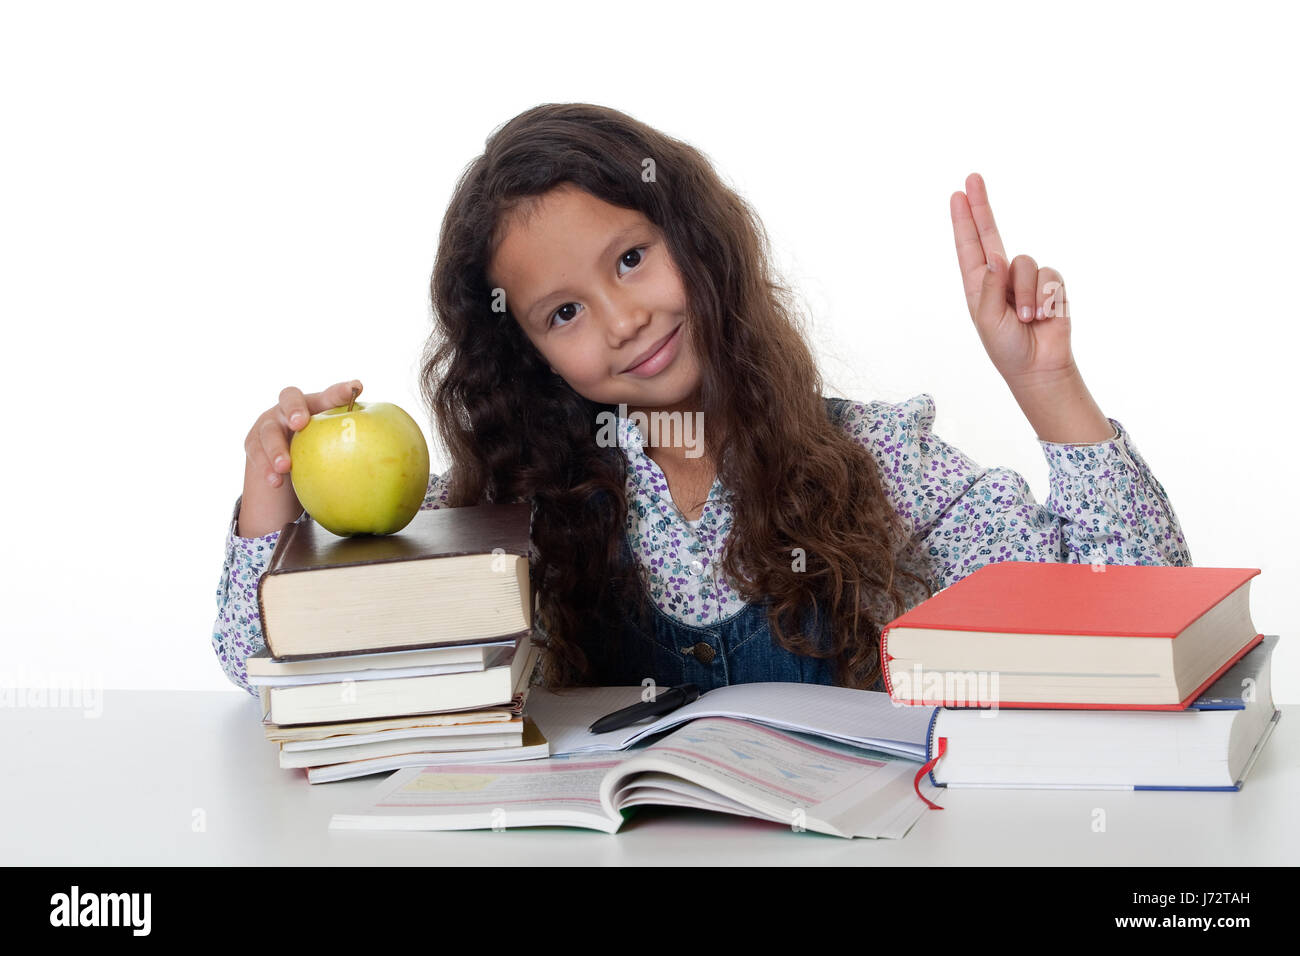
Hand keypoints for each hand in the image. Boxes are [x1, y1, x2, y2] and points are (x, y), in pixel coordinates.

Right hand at [244, 380, 363, 490]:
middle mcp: (289, 410)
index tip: (356, 387)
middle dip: (295, 408)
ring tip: (286, 466)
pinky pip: (256, 454)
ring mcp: (267, 424)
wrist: (283, 479)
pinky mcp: (252, 444)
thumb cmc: (318, 462)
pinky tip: (276, 481)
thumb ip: (355, 453)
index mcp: (314, 407)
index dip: (340, 391)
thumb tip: (400, 469)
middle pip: (289, 397)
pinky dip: (265, 468)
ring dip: (276, 448)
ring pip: (268, 430)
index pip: (329, 395)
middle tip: (302, 422)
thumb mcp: (335, 454)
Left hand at [950, 173, 1075, 388]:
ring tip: (1026, 318)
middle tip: (973, 178)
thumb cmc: (1007, 347)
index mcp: (978, 284)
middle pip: (991, 233)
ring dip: (1026, 294)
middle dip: (982, 206)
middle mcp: (1000, 276)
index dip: (964, 220)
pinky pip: (1049, 275)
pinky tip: (1044, 315)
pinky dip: (1045, 297)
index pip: (969, 246)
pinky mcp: (1050, 284)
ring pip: (1025, 262)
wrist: (1039, 366)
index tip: (957, 193)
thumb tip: (993, 254)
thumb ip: (990, 286)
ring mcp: (1025, 279)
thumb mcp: (989, 319)